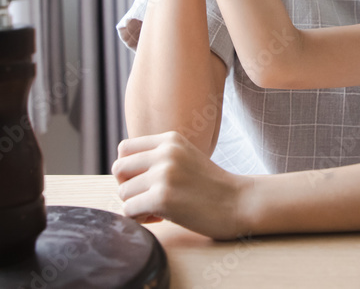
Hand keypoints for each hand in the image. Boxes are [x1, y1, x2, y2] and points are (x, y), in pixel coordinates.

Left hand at [113, 131, 251, 239]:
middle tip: (147, 198)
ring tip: (158, 210)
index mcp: (169, 139)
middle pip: (119, 168)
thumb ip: (158, 158)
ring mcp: (164, 174)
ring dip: (136, 206)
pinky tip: (161, 218)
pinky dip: (140, 219)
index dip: (129, 169)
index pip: (124, 149)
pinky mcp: (163, 197)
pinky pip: (129, 210)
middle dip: (128, 187)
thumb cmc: (212, 187)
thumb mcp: (185, 158)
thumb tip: (121, 173)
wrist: (240, 202)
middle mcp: (165, 152)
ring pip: (123, 192)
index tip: (145, 182)